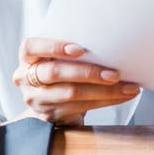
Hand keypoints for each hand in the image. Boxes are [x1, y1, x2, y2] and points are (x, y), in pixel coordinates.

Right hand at [13, 37, 139, 125]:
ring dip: (104, 91)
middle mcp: (26, 78)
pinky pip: (80, 107)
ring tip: (127, 87)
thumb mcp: (59, 56)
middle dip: (88, 73)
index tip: (80, 49)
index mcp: (28, 57)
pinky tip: (121, 96)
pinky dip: (105, 101)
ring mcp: (37, 99)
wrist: (52, 101)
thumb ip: (71, 49)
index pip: (31, 47)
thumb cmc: (62, 69)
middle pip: (55, 73)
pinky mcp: (50, 115)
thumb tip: (109, 39)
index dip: (53, 47)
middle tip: (115, 74)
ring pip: (71, 93)